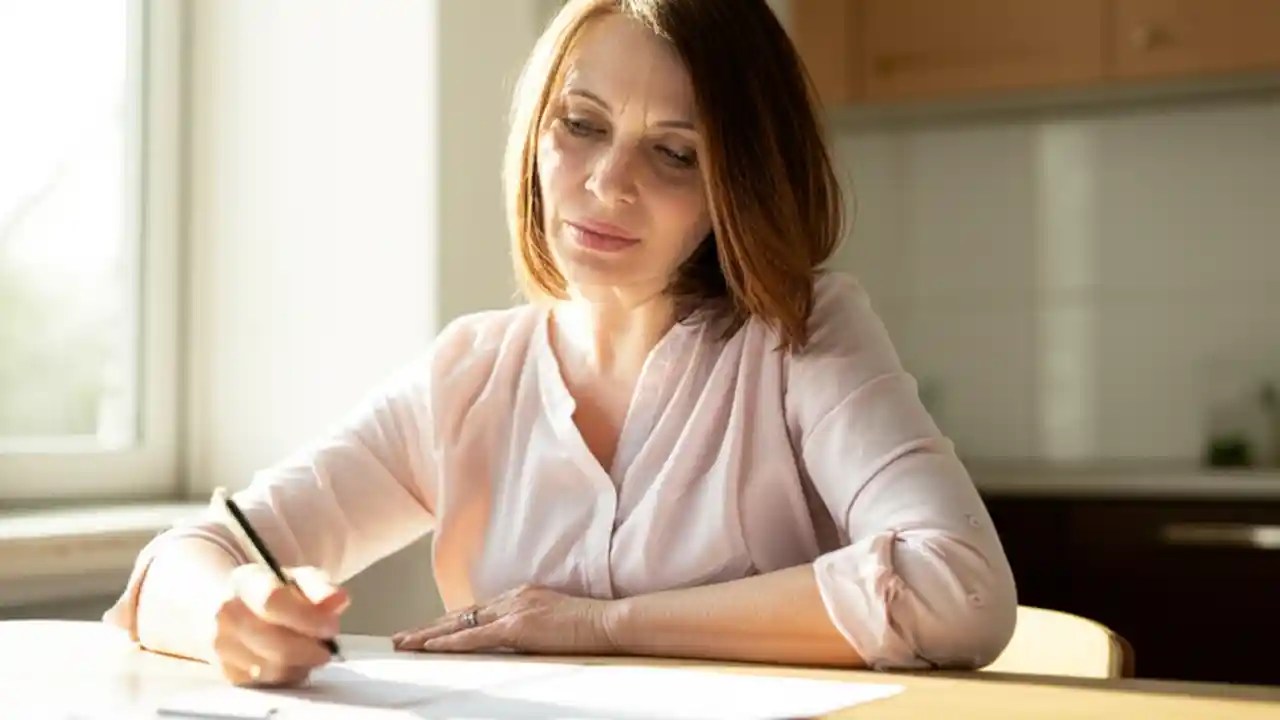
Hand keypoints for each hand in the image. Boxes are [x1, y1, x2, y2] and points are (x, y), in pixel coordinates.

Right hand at [211, 565, 349, 686]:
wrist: (237, 605)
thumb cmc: (277, 592)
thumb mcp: (301, 580)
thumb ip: (321, 588)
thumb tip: (338, 599)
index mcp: (245, 581)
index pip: (273, 601)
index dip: (307, 618)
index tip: (331, 627)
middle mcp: (225, 615)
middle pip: (273, 644)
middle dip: (308, 650)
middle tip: (327, 649)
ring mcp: (221, 646)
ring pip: (271, 669)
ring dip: (299, 665)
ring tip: (310, 653)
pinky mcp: (227, 672)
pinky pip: (265, 684)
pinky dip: (287, 677)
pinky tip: (295, 663)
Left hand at [390, 584, 617, 655]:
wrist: (609, 622)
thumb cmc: (591, 626)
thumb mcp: (555, 621)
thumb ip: (532, 626)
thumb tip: (516, 640)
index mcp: (522, 597)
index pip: (476, 611)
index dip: (449, 622)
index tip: (428, 631)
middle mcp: (513, 598)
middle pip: (461, 614)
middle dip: (429, 627)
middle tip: (401, 638)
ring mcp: (514, 610)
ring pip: (460, 623)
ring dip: (428, 635)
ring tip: (404, 643)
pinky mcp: (517, 627)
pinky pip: (474, 636)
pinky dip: (449, 642)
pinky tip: (429, 647)